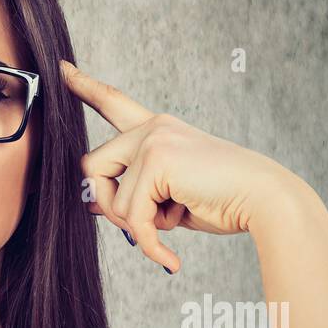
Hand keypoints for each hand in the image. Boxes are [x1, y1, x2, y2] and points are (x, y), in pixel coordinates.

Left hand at [60, 59, 310, 271]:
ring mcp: (153, 140)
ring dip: (136, 225)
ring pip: (109, 198)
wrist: (265, 200)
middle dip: (110, 206)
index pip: (113, 102)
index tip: (62, 68)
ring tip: (173, 225)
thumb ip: (134, 193)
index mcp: (157, 129)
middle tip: (146, 224)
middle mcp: (151, 127)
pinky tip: (171, 259)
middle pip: (91, 167)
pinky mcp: (157, 160)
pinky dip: (150, 243)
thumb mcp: (170, 197)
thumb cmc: (224, 200)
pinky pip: (132, 217)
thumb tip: (91, 205)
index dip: (85, 86)